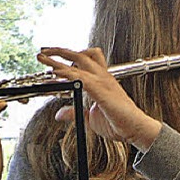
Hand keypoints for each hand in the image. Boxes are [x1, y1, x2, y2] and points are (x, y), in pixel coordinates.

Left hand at [37, 47, 161, 149]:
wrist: (135, 129)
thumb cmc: (119, 123)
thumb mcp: (90, 118)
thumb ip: (75, 112)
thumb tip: (60, 113)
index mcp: (102, 80)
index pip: (84, 61)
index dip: (67, 58)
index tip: (51, 59)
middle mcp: (103, 77)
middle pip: (80, 54)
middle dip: (60, 51)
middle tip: (44, 51)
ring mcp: (103, 82)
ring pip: (79, 61)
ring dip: (58, 58)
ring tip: (43, 57)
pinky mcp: (102, 91)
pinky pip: (81, 78)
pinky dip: (67, 74)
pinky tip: (56, 74)